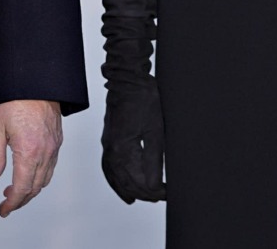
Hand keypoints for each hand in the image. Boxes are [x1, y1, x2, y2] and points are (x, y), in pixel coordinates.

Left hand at [0, 99, 61, 217]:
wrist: (36, 81)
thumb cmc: (16, 100)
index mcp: (28, 152)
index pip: (21, 189)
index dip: (11, 204)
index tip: (3, 210)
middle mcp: (45, 152)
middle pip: (34, 188)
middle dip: (20, 200)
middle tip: (7, 204)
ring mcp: (53, 147)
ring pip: (45, 179)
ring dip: (31, 189)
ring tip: (15, 189)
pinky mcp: (57, 140)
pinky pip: (51, 166)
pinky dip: (40, 176)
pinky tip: (29, 172)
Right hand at [101, 80, 165, 202]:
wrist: (129, 78)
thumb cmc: (143, 99)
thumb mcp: (155, 131)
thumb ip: (153, 161)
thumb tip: (155, 185)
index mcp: (122, 148)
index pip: (137, 182)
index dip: (154, 191)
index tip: (168, 193)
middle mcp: (111, 149)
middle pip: (125, 183)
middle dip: (144, 193)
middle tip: (162, 195)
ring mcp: (108, 145)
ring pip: (115, 178)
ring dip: (130, 189)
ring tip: (144, 198)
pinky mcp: (109, 140)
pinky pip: (109, 167)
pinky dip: (116, 180)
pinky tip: (123, 186)